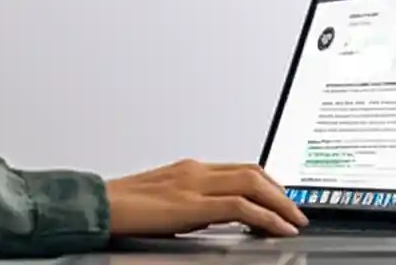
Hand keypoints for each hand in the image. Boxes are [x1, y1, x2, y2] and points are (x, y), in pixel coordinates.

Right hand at [104, 159, 307, 237]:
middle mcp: (196, 170)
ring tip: (294, 220)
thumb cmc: (125, 207)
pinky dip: (265, 216)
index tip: (283, 198)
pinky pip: (240, 207)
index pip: (241, 168)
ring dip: (280, 202)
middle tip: (296, 211)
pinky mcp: (192, 204)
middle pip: (253, 171)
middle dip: (281, 192)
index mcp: (190, 169)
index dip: (268, 182)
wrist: (99, 205)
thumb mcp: (166, 200)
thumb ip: (192, 202)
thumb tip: (216, 215)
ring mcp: (195, 184)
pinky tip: (276, 229)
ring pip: (253, 183)